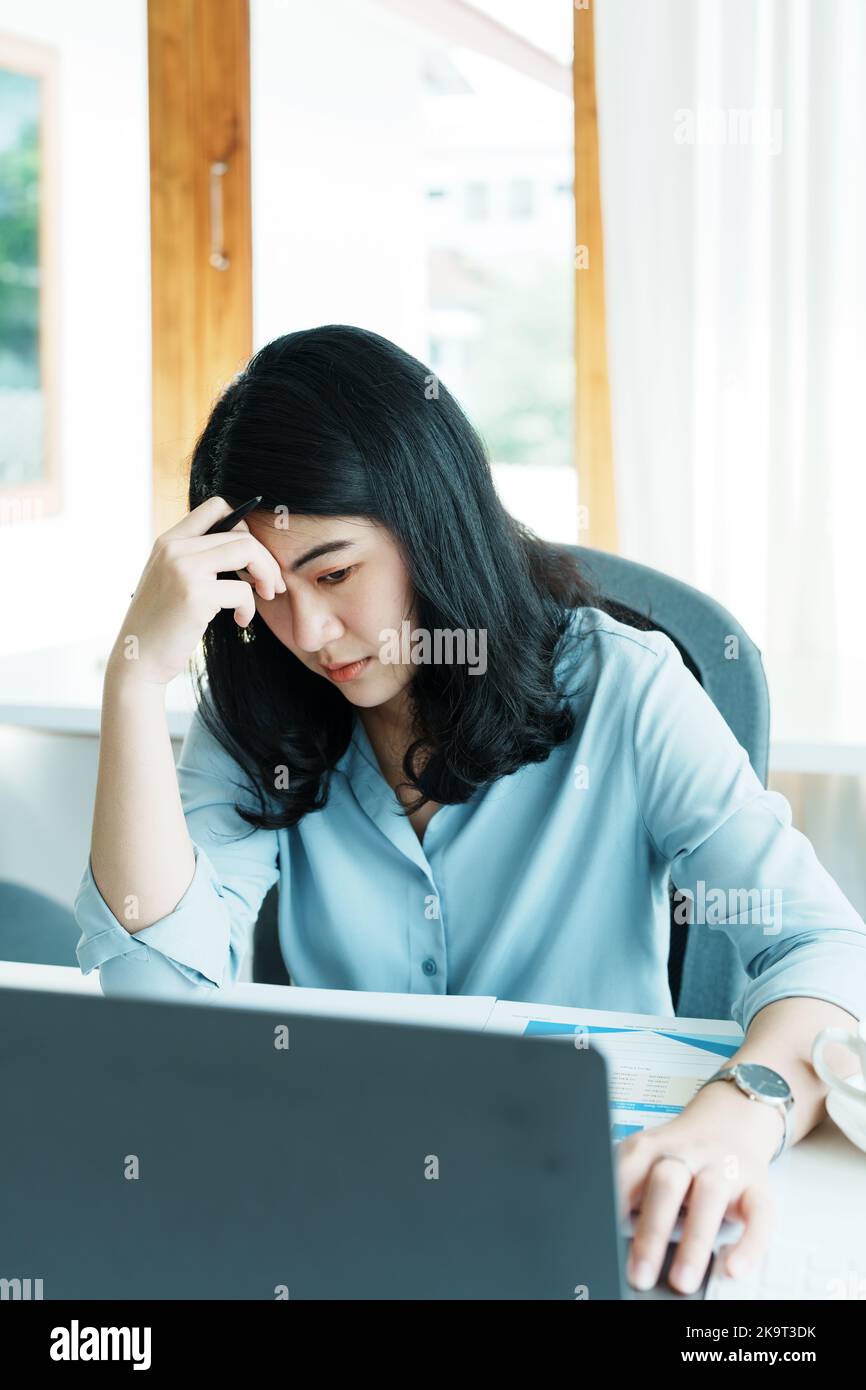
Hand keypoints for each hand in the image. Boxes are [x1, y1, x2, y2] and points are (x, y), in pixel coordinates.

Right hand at [107, 495, 285, 688]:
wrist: (137, 659)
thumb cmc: (161, 624)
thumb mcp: (170, 580)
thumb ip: (195, 559)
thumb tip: (243, 546)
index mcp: (169, 541)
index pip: (217, 507)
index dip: (245, 527)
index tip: (252, 557)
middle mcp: (174, 548)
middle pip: (241, 534)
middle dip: (266, 560)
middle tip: (272, 585)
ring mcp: (183, 569)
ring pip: (247, 552)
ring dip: (267, 575)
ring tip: (265, 596)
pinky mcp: (194, 595)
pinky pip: (243, 591)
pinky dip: (249, 609)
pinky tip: (241, 622)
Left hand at [615, 1081, 779, 1293]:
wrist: (730, 1119)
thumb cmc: (680, 1153)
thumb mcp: (647, 1159)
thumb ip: (627, 1187)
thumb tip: (600, 1230)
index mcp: (653, 1147)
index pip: (628, 1172)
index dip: (614, 1203)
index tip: (601, 1237)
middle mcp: (688, 1153)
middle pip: (667, 1183)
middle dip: (652, 1231)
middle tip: (640, 1275)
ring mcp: (724, 1168)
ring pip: (709, 1196)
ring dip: (694, 1242)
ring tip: (682, 1281)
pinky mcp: (756, 1187)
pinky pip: (760, 1213)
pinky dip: (749, 1243)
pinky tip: (734, 1268)